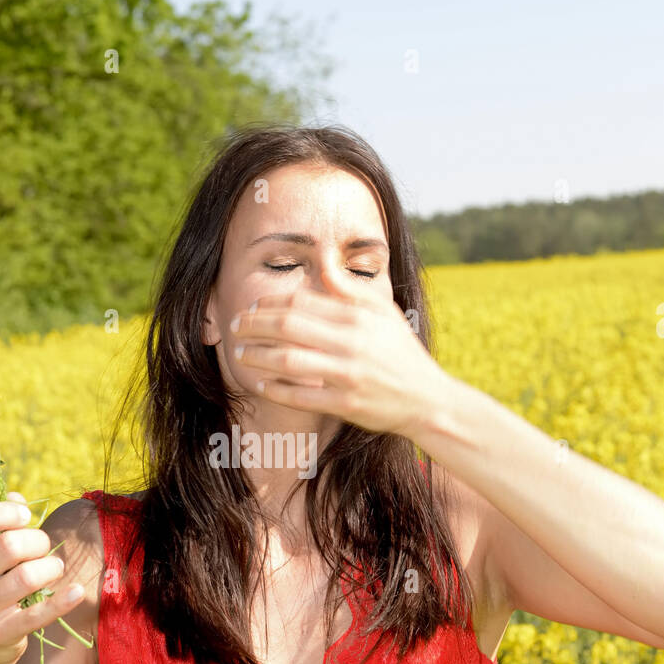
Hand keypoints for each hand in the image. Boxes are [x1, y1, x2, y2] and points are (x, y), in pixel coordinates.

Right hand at [0, 491, 84, 663]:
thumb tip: (17, 497)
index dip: (2, 511)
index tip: (24, 515)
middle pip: (8, 546)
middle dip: (37, 541)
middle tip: (44, 548)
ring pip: (27, 576)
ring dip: (51, 568)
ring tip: (53, 569)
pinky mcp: (2, 632)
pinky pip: (40, 613)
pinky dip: (63, 600)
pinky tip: (77, 592)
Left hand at [228, 261, 447, 436]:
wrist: (428, 400)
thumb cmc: (401, 353)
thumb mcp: (384, 312)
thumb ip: (350, 287)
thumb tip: (322, 259)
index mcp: (359, 316)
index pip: (302, 301)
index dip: (270, 302)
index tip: (252, 306)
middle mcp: (352, 342)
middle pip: (289, 327)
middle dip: (255, 325)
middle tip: (235, 326)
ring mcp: (348, 374)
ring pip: (289, 360)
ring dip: (258, 356)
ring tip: (239, 354)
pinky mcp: (347, 404)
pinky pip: (301, 396)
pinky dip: (277, 389)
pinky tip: (260, 383)